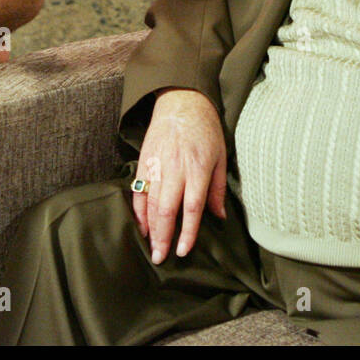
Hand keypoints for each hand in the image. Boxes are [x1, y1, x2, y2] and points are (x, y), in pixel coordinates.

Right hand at [131, 88, 227, 264]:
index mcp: (197, 168)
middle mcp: (175, 169)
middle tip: (161, 258)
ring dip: (150, 228)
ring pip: (150, 202)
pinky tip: (141, 225)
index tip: (183, 251)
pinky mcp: (144, 161)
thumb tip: (219, 216)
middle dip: (163, 237)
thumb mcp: (220, 156)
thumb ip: (217, 188)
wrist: (182, 101)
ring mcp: (157, 165)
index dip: (187, 232)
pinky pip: (138, 190)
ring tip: (151, 248)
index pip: (191, 207)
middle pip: (167, 209)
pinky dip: (138, 210)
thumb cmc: (205, 129)